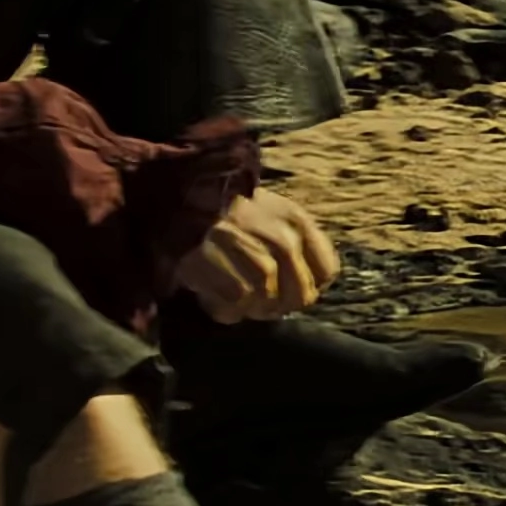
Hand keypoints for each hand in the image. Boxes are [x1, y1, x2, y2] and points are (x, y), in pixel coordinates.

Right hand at [176, 188, 339, 322]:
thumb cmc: (229, 214)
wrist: (180, 196)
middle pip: (299, 294)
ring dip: (249, 308)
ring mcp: (246, 246)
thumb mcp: (273, 215)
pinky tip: (213, 296)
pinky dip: (224, 308)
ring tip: (231, 297)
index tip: (285, 290)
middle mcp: (277, 233)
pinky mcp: (213, 260)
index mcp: (295, 219)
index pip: (326, 272)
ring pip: (265, 298)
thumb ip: (298, 245)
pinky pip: (233, 301)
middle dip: (279, 306)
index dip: (307, 288)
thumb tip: (312, 287)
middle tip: (256, 303)